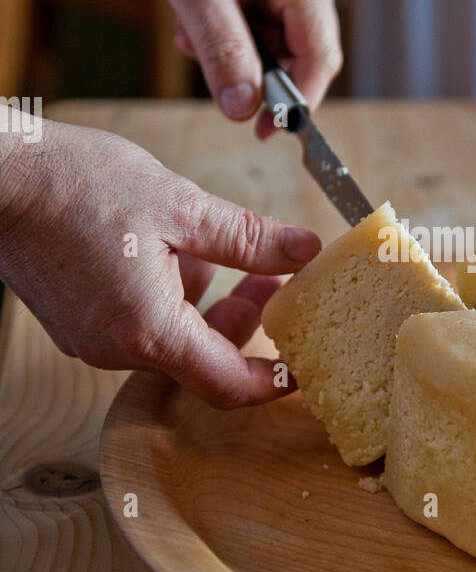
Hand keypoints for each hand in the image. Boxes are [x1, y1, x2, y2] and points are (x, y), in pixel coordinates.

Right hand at [0, 119, 319, 406]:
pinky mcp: (75, 321)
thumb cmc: (78, 185)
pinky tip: (173, 247)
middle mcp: (116, 349)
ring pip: (171, 337)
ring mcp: (90, 338)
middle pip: (202, 360)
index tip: (304, 365)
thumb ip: (249, 239)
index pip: (228, 386)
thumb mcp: (181, 205)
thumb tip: (304, 252)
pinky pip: (138, 323)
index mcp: (150, 331)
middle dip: (244, 322)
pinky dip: (168, 296)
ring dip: (206, 302)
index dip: (274, 382)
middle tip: (272, 279)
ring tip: (224, 251)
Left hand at [121, 0, 341, 120]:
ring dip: (238, 59)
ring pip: (280, 51)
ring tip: (192, 36)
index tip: (263, 131)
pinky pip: (263, 34)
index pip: (320, 55)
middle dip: (260, 78)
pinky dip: (231, 42)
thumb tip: (244, 110)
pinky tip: (198, 23)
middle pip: (305, 57)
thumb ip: (222, 50)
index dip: (298, 101)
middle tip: (214, 80)